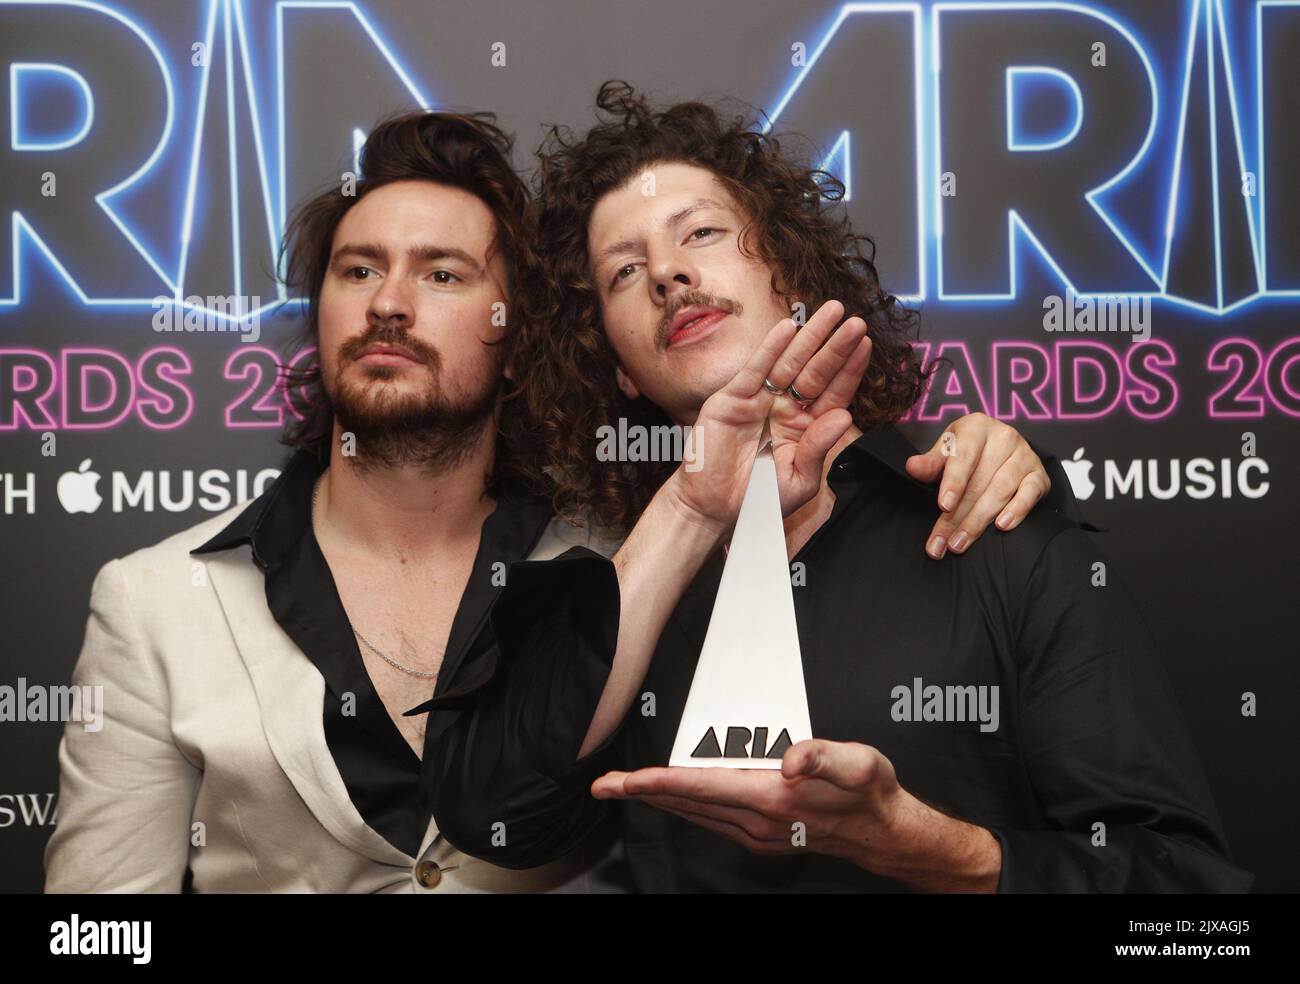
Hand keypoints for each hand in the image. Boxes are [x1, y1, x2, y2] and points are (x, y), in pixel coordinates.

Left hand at [592, 739, 1000, 891]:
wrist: (885, 833)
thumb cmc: (870, 792)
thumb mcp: (858, 762)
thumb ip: (822, 756)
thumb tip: (788, 760)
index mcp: (772, 799)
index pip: (701, 786)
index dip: (658, 781)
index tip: (624, 780)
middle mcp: (757, 820)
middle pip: (686, 803)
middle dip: (641, 792)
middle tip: (603, 785)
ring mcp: (756, 832)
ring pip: (693, 813)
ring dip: (657, 799)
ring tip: (625, 788)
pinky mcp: (760, 834)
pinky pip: (709, 819)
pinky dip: (683, 805)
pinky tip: (672, 798)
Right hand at [664, 300, 871, 529]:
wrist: (713, 510)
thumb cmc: (758, 500)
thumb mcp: (798, 480)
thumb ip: (819, 448)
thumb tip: (846, 416)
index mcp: (805, 428)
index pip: (832, 393)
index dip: (849, 369)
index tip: (866, 344)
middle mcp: (784, 409)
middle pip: (816, 372)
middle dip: (835, 346)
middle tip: (856, 320)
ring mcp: (759, 401)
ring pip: (789, 363)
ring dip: (809, 337)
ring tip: (831, 312)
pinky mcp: (733, 399)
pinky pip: (755, 370)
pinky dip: (770, 349)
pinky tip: (789, 328)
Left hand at [905, 413, 1050, 558]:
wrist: (1002, 449)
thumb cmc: (967, 452)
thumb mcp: (946, 452)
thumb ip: (931, 463)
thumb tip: (912, 467)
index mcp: (976, 427)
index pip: (964, 456)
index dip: (953, 482)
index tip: (943, 506)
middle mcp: (1004, 437)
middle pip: (979, 481)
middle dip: (958, 516)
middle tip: (942, 542)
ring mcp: (1025, 455)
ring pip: (1001, 491)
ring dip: (979, 521)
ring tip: (959, 543)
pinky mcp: (1039, 475)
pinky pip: (1030, 494)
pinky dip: (1017, 510)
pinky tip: (1002, 527)